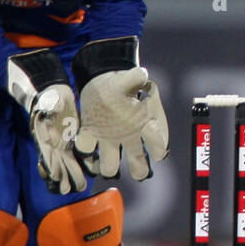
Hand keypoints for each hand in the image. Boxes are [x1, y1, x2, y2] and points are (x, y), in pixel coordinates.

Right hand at [7, 49, 83, 194]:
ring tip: (83, 184)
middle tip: (74, 187)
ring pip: (70, 164)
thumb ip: (49, 110)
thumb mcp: (47, 103)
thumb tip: (50, 116)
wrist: (55, 92)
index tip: (58, 179)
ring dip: (76, 173)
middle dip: (66, 178)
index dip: (53, 171)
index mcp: (45, 140)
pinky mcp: (74, 139)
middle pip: (60, 166)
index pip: (48, 160)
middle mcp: (54, 145)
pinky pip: (80, 154)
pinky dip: (85, 162)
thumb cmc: (49, 98)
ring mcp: (64, 144)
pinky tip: (94, 168)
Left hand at [72, 38, 168, 181]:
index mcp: (144, 123)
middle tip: (138, 171)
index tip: (159, 153)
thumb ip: (135, 78)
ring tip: (107, 164)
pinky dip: (85, 149)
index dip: (159, 149)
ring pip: (111, 164)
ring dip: (109, 166)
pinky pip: (87, 148)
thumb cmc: (123, 84)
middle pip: (138, 162)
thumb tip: (142, 74)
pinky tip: (86, 143)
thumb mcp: (131, 78)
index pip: (156, 140)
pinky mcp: (90, 136)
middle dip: (139, 169)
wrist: (102, 83)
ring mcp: (109, 140)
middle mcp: (129, 137)